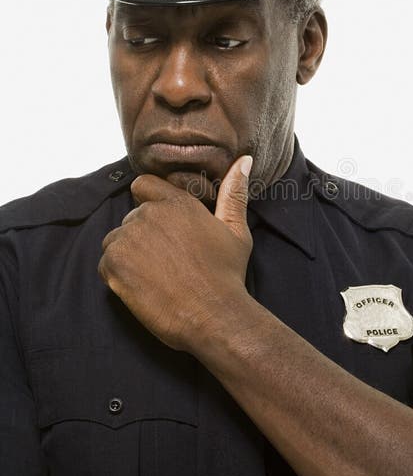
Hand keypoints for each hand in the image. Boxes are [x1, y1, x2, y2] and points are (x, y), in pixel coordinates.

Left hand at [98, 155, 253, 352]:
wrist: (214, 315)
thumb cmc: (227, 275)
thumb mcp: (236, 231)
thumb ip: (233, 193)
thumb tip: (243, 160)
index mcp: (178, 202)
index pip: (144, 186)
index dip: (149, 203)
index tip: (161, 228)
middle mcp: (150, 214)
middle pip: (131, 218)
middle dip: (143, 237)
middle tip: (166, 262)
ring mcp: (129, 237)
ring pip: (117, 240)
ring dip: (129, 256)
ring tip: (155, 277)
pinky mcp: (114, 263)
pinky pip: (106, 264)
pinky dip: (118, 276)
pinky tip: (144, 288)